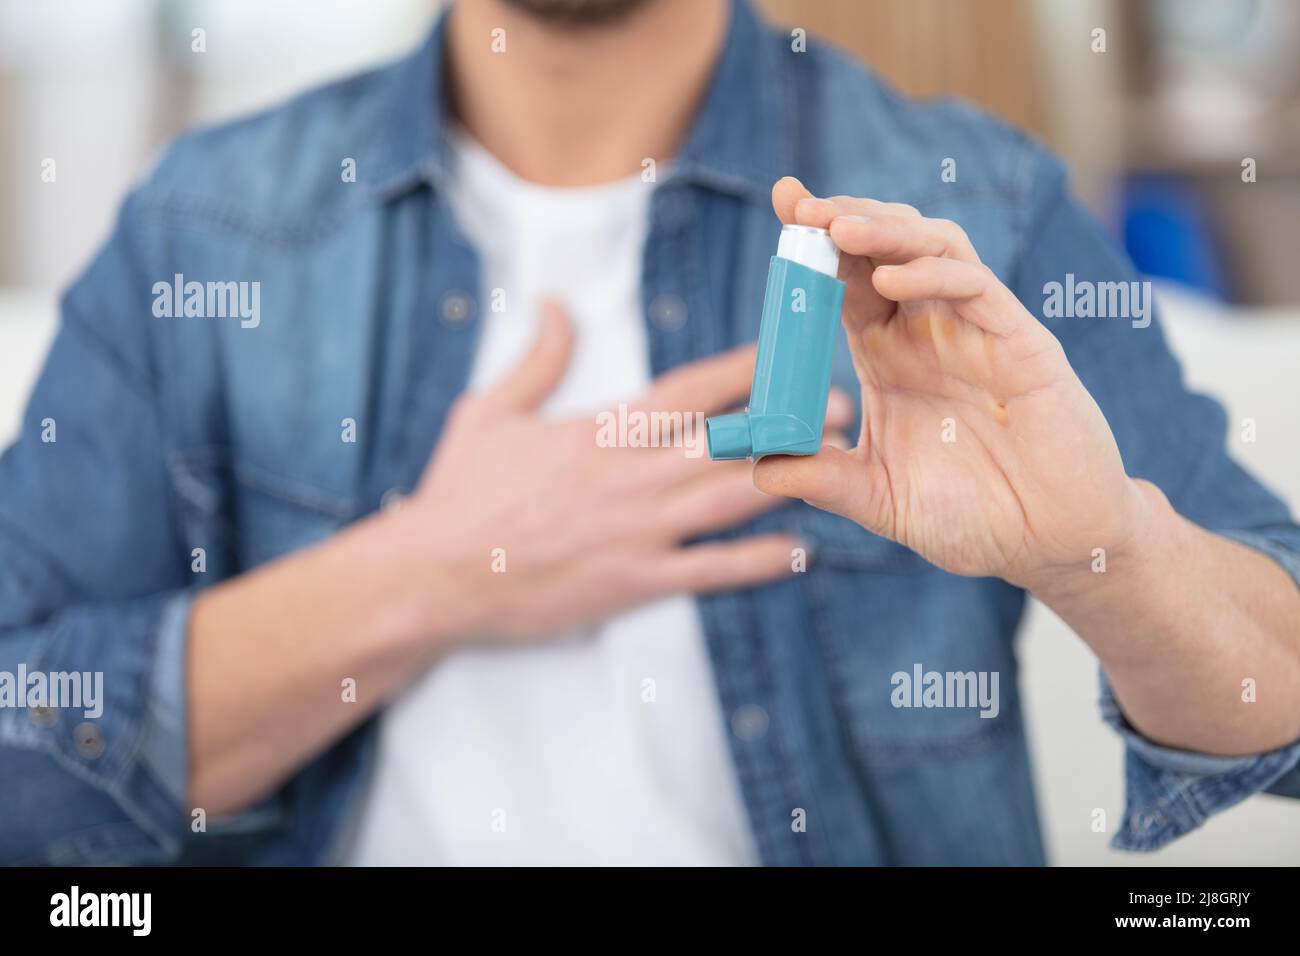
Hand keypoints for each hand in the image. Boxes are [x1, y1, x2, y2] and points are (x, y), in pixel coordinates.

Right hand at [391, 299, 852, 641]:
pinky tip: (798, 552)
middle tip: (837, 408)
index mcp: (601, 430)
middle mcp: (630, 476)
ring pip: (732, 501)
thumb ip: (536, 360)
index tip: (788, 350)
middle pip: (730, 441)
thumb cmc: (460, 492)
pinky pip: (712, 572)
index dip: (747, 367)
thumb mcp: (490, 412)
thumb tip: (550, 301)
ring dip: (788, 480)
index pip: (691, 389)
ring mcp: (636, 533)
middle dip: (788, 422)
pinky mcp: (634, 584)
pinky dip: (758, 563)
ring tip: (834, 465)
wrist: (432, 577)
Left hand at [753, 178, 1147, 591]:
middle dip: (842, 217)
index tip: (781, 205)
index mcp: (889, 356)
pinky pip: (977, 289)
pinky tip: (892, 281)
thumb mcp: (879, 498)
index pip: (846, 282)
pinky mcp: (1021, 345)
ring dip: (886, 232)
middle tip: (798, 204)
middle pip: (884, 250)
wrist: (1049, 545)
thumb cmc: (970, 517)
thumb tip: (753, 464)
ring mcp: (976, 332)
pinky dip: (934, 275)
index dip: (815, 243)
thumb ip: (822, 478)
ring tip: (838, 228)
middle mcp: (929, 332)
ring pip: (932, 250)